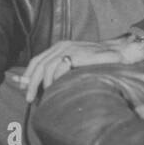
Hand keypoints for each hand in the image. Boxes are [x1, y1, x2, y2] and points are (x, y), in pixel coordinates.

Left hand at [13, 35, 143, 103]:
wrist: (119, 52)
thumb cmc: (100, 61)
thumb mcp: (78, 64)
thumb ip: (63, 70)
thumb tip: (48, 85)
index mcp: (60, 47)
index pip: (38, 60)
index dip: (29, 74)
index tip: (24, 87)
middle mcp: (61, 46)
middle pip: (38, 64)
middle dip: (30, 82)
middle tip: (28, 98)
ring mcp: (68, 49)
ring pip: (46, 67)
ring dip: (40, 84)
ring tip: (41, 96)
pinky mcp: (76, 54)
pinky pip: (58, 67)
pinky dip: (53, 79)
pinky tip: (54, 88)